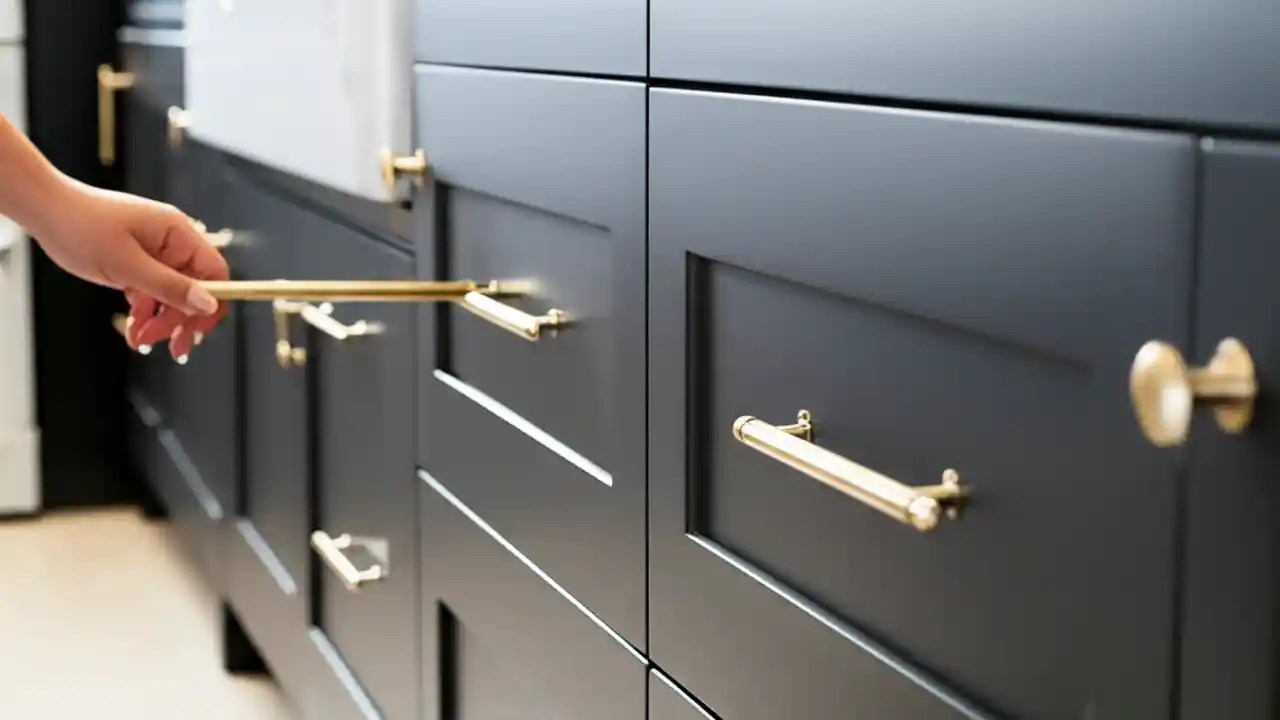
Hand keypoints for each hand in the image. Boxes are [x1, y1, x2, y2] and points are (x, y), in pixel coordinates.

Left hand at [32, 181, 228, 360]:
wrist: (43, 210)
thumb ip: (169, 286)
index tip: (198, 331)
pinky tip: (134, 329)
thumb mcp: (126, 263)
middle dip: (180, 320)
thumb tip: (207, 304)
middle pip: (193, 290)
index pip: (214, 272)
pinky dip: (144, 314)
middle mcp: (171, 244)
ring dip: (159, 322)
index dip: (212, 303)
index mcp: (178, 234)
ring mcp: (154, 255)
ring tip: (140, 339)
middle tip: (171, 348)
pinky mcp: (136, 265)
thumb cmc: (80, 225)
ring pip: (170, 297)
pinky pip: (151, 295)